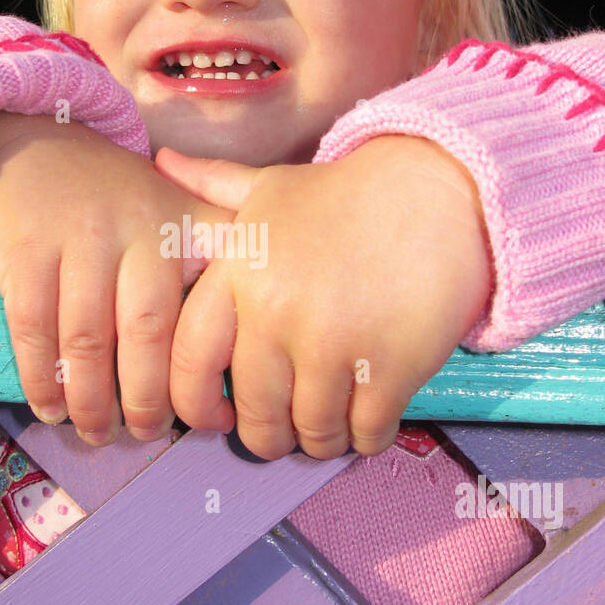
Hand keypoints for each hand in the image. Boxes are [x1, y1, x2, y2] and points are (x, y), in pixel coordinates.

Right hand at [0, 114, 234, 445]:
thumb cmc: (119, 198)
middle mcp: (133, 231)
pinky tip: (52, 408)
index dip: (208, 376)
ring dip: (92, 402)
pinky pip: (35, 331)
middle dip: (146, 400)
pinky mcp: (26, 251)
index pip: (199, 316)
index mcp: (179, 230)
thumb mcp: (181, 209)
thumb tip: (270, 328)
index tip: (214, 419)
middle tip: (146, 436)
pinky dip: (43, 380)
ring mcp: (76, 241)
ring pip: (87, 342)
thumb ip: (225, 252)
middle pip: (145, 336)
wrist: (37, 146)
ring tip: (99, 433)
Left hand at [154, 136, 493, 460]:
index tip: (218, 418)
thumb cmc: (350, 194)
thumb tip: (163, 163)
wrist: (441, 191)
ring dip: (320, 441)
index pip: (189, 363)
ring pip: (311, 430)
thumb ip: (214, 185)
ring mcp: (333, 343)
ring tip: (327, 431)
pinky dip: (365, 438)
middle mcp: (276, 313)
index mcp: (238, 273)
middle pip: (256, 413)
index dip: (197, 405)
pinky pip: (364, 431)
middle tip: (282, 434)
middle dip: (268, 436)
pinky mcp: (389, 367)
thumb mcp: (272, 186)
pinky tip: (368, 425)